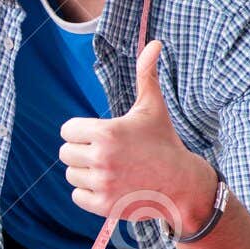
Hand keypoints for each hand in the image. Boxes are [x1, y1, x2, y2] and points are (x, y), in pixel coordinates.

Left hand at [58, 39, 217, 233]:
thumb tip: (155, 43)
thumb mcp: (152, 108)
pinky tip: (111, 186)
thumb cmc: (164, 143)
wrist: (183, 185)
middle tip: (108, 154)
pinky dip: (89, 193)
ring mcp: (103, 183)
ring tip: (112, 170)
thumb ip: (146, 75)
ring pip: (71, 175)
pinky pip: (77, 196)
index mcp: (106, 132)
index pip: (67, 130)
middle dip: (83, 152)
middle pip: (66, 153)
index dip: (82, 132)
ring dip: (86, 173)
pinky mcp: (104, 206)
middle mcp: (102, 158)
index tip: (100, 136)